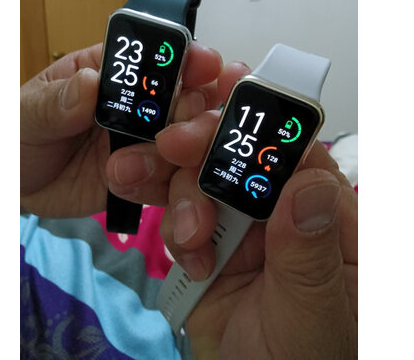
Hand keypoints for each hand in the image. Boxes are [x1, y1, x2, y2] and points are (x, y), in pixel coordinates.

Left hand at [20, 42, 222, 217]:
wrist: (21, 188)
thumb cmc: (21, 136)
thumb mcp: (27, 114)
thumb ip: (55, 102)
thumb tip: (88, 84)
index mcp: (115, 75)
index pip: (158, 60)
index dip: (187, 59)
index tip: (206, 66)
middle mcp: (142, 108)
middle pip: (190, 103)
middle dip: (196, 118)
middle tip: (177, 138)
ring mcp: (149, 145)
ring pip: (190, 148)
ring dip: (184, 164)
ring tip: (136, 176)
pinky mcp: (151, 180)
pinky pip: (174, 186)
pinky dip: (175, 197)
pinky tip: (148, 203)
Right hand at [156, 73, 357, 358]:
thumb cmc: (307, 358)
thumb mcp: (317, 311)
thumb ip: (312, 250)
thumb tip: (307, 183)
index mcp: (319, 210)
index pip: (292, 152)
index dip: (256, 127)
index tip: (217, 115)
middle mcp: (277, 207)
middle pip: (238, 157)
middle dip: (199, 146)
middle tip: (165, 143)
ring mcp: (238, 224)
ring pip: (201, 180)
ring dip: (170, 181)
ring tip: (133, 177)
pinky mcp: (206, 242)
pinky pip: (181, 218)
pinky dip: (173, 229)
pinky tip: (187, 257)